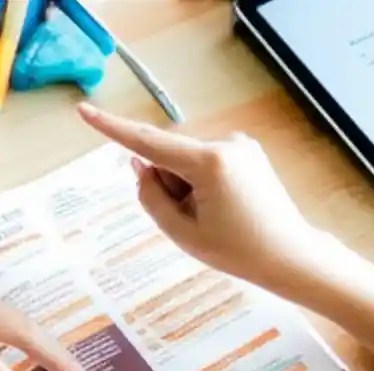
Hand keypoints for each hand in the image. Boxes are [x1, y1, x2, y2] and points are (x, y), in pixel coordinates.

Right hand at [78, 103, 348, 291]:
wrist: (290, 255)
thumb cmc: (238, 251)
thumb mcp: (183, 233)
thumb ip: (151, 196)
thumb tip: (140, 164)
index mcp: (209, 162)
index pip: (149, 143)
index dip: (112, 129)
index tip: (84, 111)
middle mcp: (226, 143)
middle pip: (169, 157)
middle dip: (168, 185)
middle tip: (194, 221)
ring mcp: (239, 145)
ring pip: (185, 162)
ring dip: (185, 187)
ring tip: (213, 218)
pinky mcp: (245, 151)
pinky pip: (204, 163)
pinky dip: (201, 184)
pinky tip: (224, 208)